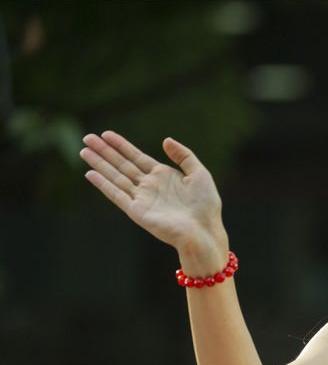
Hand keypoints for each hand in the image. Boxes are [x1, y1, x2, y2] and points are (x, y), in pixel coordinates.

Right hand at [80, 131, 227, 265]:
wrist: (204, 230)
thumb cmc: (206, 205)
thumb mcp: (199, 173)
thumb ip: (183, 155)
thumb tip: (166, 140)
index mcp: (163, 176)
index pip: (136, 157)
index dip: (121, 145)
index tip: (106, 134)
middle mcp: (149, 186)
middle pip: (122, 165)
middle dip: (104, 151)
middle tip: (87, 137)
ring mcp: (142, 199)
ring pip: (116, 177)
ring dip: (99, 164)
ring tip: (84, 151)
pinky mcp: (137, 212)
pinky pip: (117, 195)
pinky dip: (103, 185)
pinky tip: (90, 174)